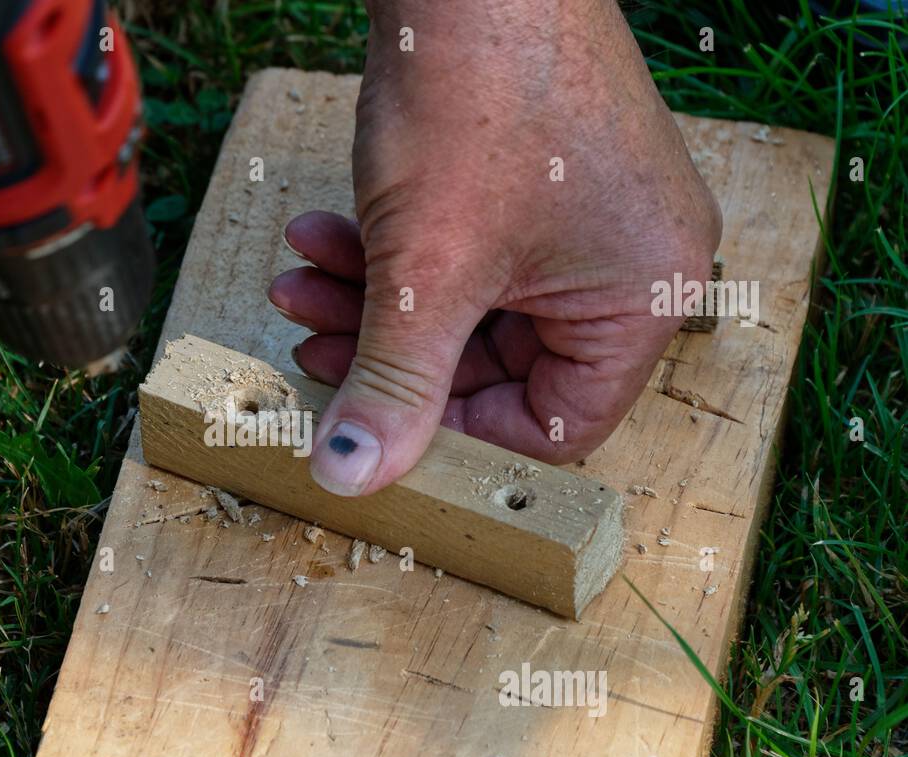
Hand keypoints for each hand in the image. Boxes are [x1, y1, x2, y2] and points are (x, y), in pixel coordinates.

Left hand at [268, 0, 720, 494]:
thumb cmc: (477, 92)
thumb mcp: (425, 269)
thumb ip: (393, 384)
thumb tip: (351, 477)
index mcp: (645, 300)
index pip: (555, 424)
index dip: (455, 429)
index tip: (377, 410)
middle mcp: (637, 265)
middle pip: (499, 362)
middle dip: (390, 348)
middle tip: (310, 336)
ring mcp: (594, 219)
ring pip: (470, 304)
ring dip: (377, 299)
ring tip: (299, 280)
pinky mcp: (548, 182)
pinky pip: (471, 250)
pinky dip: (398, 250)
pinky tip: (326, 235)